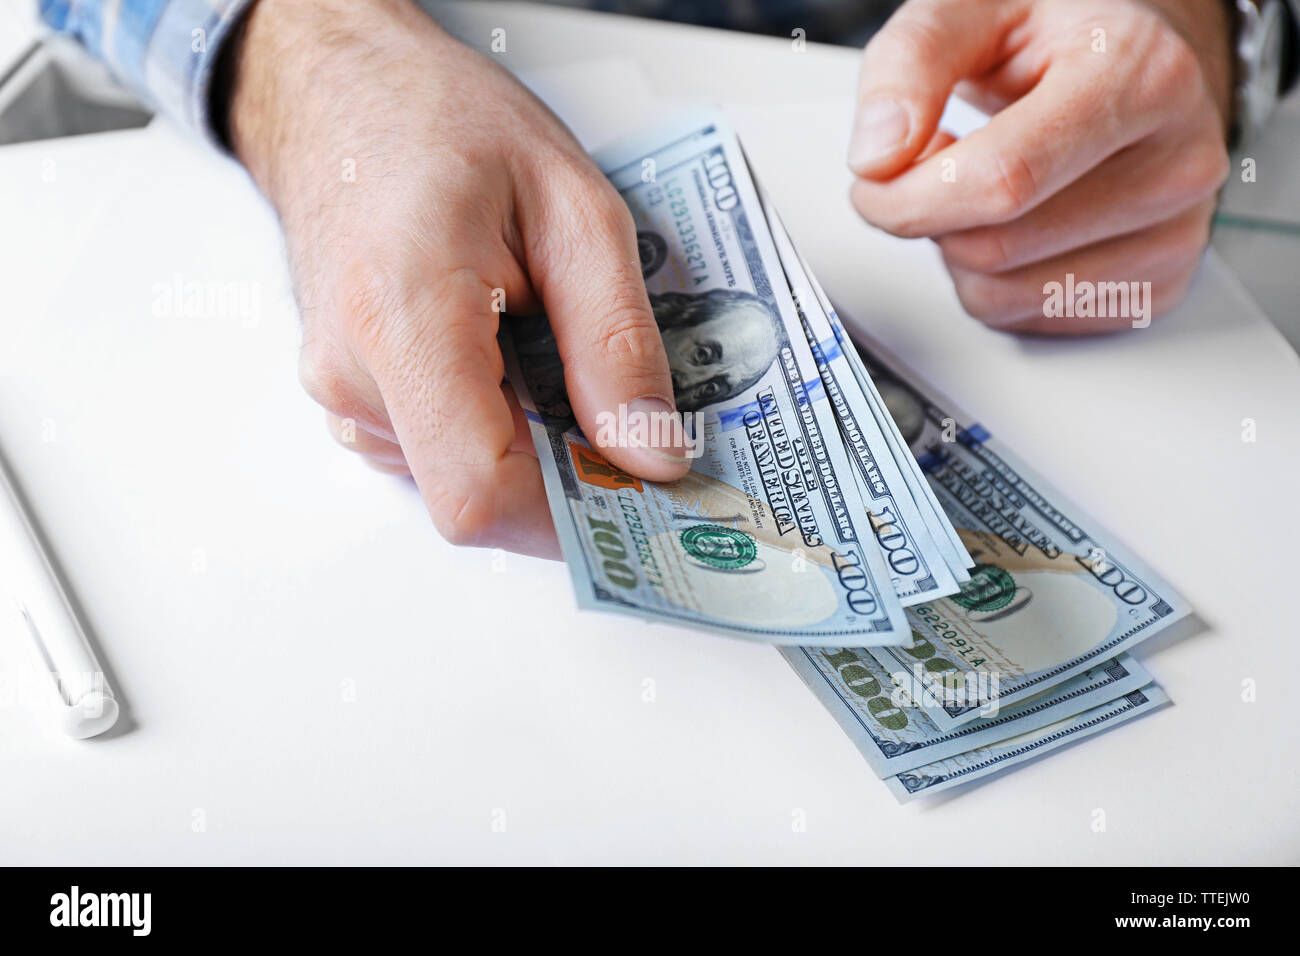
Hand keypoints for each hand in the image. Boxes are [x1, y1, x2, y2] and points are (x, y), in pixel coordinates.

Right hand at [225, 0, 689, 557]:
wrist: (342, 92)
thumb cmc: (442, 124)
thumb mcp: (574, 210)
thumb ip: (616, 344)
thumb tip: (652, 456)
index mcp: (403, 316)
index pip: (480, 492)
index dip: (574, 519)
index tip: (645, 497)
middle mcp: (352, 372)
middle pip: (478, 497)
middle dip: (570, 476)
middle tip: (631, 416)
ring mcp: (341, 392)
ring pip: (462, 480)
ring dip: (535, 444)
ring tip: (554, 350)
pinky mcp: (350, 397)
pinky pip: (440, 451)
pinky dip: (499, 426)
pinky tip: (513, 354)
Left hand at [847, 0, 1232, 332]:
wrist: (1141, 58)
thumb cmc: (1062, 31)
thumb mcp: (974, 7)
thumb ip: (911, 63)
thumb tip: (878, 156)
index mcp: (1141, 76)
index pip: (1002, 181)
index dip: (910, 197)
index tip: (873, 182)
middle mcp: (1178, 160)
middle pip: (992, 248)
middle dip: (931, 216)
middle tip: (941, 162)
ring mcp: (1176, 233)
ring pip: (999, 296)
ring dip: (959, 252)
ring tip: (988, 183)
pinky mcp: (1157, 287)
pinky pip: (1025, 318)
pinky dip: (997, 280)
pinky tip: (1023, 220)